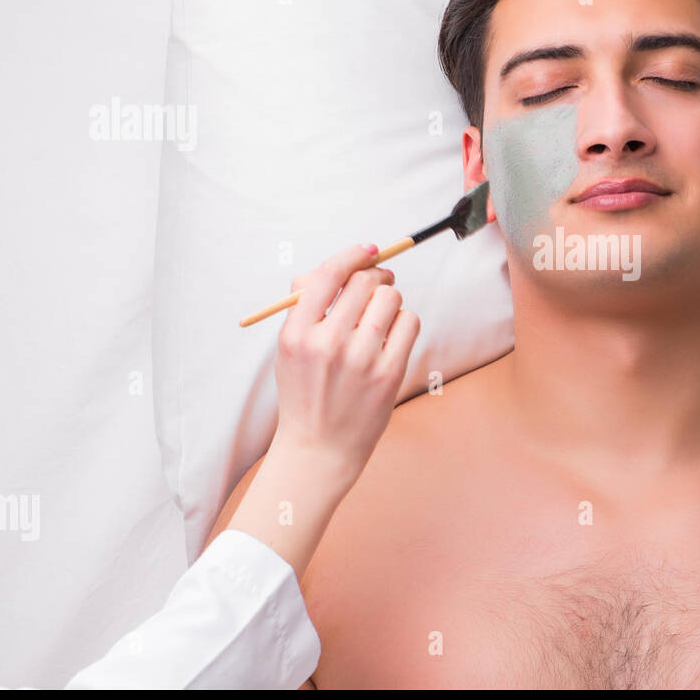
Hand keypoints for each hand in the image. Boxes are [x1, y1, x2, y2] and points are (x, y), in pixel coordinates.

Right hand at [272, 243, 420, 482]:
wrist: (318, 448)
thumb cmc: (305, 391)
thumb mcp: (289, 348)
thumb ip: (307, 305)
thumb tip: (337, 267)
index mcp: (296, 333)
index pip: (328, 275)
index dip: (352, 256)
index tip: (366, 251)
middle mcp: (327, 343)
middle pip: (365, 282)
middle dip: (377, 275)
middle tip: (380, 281)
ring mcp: (360, 359)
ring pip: (391, 298)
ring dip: (390, 299)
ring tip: (381, 316)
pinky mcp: (389, 374)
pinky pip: (410, 322)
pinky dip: (404, 321)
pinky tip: (392, 335)